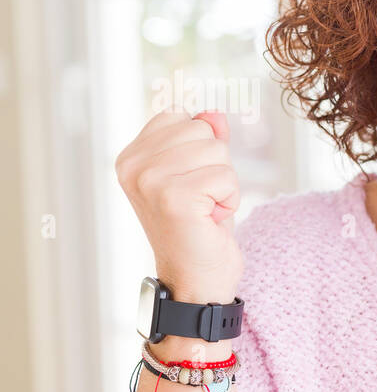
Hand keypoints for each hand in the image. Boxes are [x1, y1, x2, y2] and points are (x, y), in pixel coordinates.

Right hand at [115, 109, 243, 301]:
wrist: (197, 279)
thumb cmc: (200, 227)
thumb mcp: (202, 174)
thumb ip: (204, 140)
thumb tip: (214, 113)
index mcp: (131, 156)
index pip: (181, 117)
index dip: (200, 149)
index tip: (190, 184)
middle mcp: (132, 165)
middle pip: (202, 130)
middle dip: (216, 166)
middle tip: (202, 201)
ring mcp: (149, 180)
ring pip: (217, 151)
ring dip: (224, 184)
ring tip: (205, 210)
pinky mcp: (173, 196)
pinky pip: (226, 176)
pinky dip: (230, 199)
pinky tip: (211, 219)